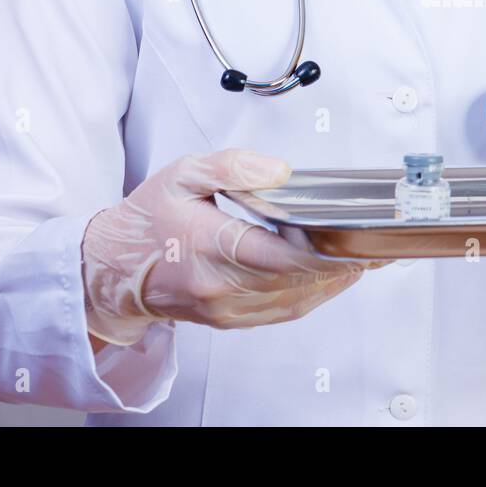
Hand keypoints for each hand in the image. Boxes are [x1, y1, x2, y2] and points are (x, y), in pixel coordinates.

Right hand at [81, 149, 366, 345]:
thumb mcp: (182, 175)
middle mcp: (220, 287)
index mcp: (209, 248)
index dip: (320, 250)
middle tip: (373, 241)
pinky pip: (285, 310)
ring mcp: (227, 309)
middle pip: (295, 279)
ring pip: (296, 299)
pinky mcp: (232, 320)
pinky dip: (314, 293)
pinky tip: (333, 274)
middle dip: (339, 261)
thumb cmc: (147, 221)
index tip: (351, 237)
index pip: (277, 255)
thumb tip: (278, 170)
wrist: (112, 269)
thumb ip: (232, 167)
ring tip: (364, 254)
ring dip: (333, 279)